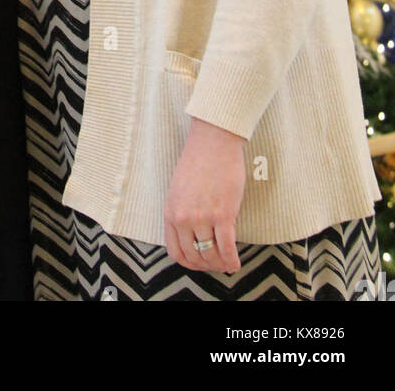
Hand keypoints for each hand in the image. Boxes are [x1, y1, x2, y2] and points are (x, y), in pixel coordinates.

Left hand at [163, 118, 244, 273]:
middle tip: (217, 264)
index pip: (176, 252)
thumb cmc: (198, 161)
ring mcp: (202, 218)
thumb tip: (194, 237)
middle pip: (194, 257)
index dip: (189, 263)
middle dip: (206, 265)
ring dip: (220, 264)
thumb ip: (183, 213)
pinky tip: (236, 263)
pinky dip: (232, 260)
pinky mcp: (223, 214)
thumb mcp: (179, 190)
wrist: (212, 141)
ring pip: (211, 255)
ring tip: (227, 263)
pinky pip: (227, 248)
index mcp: (170, 212)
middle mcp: (184, 218)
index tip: (200, 263)